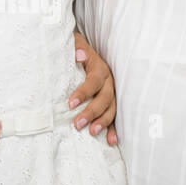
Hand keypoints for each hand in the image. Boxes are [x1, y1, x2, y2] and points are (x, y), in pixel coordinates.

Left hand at [70, 31, 117, 145]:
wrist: (83, 50)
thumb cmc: (76, 49)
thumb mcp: (74, 43)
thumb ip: (76, 47)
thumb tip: (78, 55)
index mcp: (100, 67)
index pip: (94, 80)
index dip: (83, 92)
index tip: (70, 103)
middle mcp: (109, 81)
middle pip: (104, 98)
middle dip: (92, 112)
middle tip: (77, 124)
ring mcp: (112, 92)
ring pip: (111, 108)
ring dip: (103, 122)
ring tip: (92, 133)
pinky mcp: (111, 102)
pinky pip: (115, 117)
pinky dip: (114, 129)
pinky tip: (111, 141)